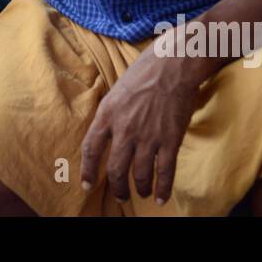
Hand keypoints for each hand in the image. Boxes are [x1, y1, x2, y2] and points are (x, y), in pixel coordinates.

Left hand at [79, 30, 200, 205]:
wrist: (174, 64)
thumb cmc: (145, 71)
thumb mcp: (117, 91)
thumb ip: (111, 115)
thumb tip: (106, 135)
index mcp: (107, 114)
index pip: (91, 149)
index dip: (88, 170)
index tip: (87, 185)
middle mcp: (124, 129)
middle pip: (115, 169)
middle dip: (116, 188)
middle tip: (120, 195)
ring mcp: (148, 136)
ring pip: (139, 175)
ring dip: (139, 188)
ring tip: (142, 193)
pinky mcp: (170, 140)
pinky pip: (164, 172)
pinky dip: (163, 188)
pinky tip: (161, 197)